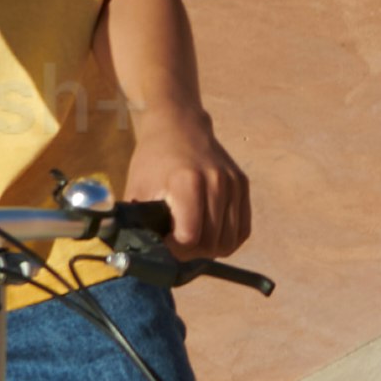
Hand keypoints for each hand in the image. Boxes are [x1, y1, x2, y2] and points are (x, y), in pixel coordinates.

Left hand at [126, 115, 253, 259]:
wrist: (179, 125)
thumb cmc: (153, 159)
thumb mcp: (138, 189)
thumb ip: (141, 223)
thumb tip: (142, 255)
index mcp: (187, 183)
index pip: (189, 237)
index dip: (174, 249)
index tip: (162, 243)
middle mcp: (216, 182)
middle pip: (212, 242)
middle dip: (192, 253)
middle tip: (176, 245)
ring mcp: (233, 183)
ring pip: (229, 240)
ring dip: (210, 249)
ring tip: (193, 240)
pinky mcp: (243, 185)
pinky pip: (243, 229)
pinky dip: (228, 240)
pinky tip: (211, 235)